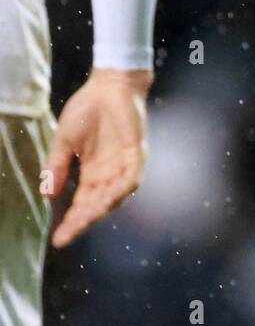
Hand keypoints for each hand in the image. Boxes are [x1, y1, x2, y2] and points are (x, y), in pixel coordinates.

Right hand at [41, 67, 153, 247]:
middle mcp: (110, 174)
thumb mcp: (64, 141)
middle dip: (82, 221)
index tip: (58, 240)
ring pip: (115, 196)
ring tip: (83, 220)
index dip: (72, 223)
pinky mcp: (137, 152)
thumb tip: (46, 195)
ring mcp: (125, 164)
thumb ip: (56, 167)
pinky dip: (122, 189)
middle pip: (97, 205)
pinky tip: (108, 198)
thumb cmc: (87, 110)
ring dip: (100, 209)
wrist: (109, 85)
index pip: (82, 205)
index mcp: (93, 174)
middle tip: (67, 235)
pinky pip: (132, 177)